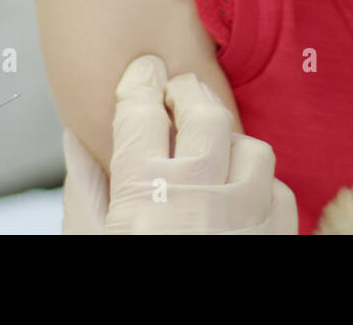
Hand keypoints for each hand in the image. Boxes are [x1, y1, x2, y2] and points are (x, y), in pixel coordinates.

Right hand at [61, 54, 297, 233]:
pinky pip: (280, 192)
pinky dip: (259, 189)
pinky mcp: (276, 240)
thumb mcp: (88, 239)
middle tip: (175, 94)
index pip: (143, 109)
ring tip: (211, 153)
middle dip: (188, 94)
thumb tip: (73, 132)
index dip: (141, 81)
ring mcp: (244, 221)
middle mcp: (199, 201)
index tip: (143, 72)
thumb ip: (84, 186)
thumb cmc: (124, 281)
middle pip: (205, 112)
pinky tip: (237, 194)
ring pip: (252, 148)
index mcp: (143, 195)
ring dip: (230, 145)